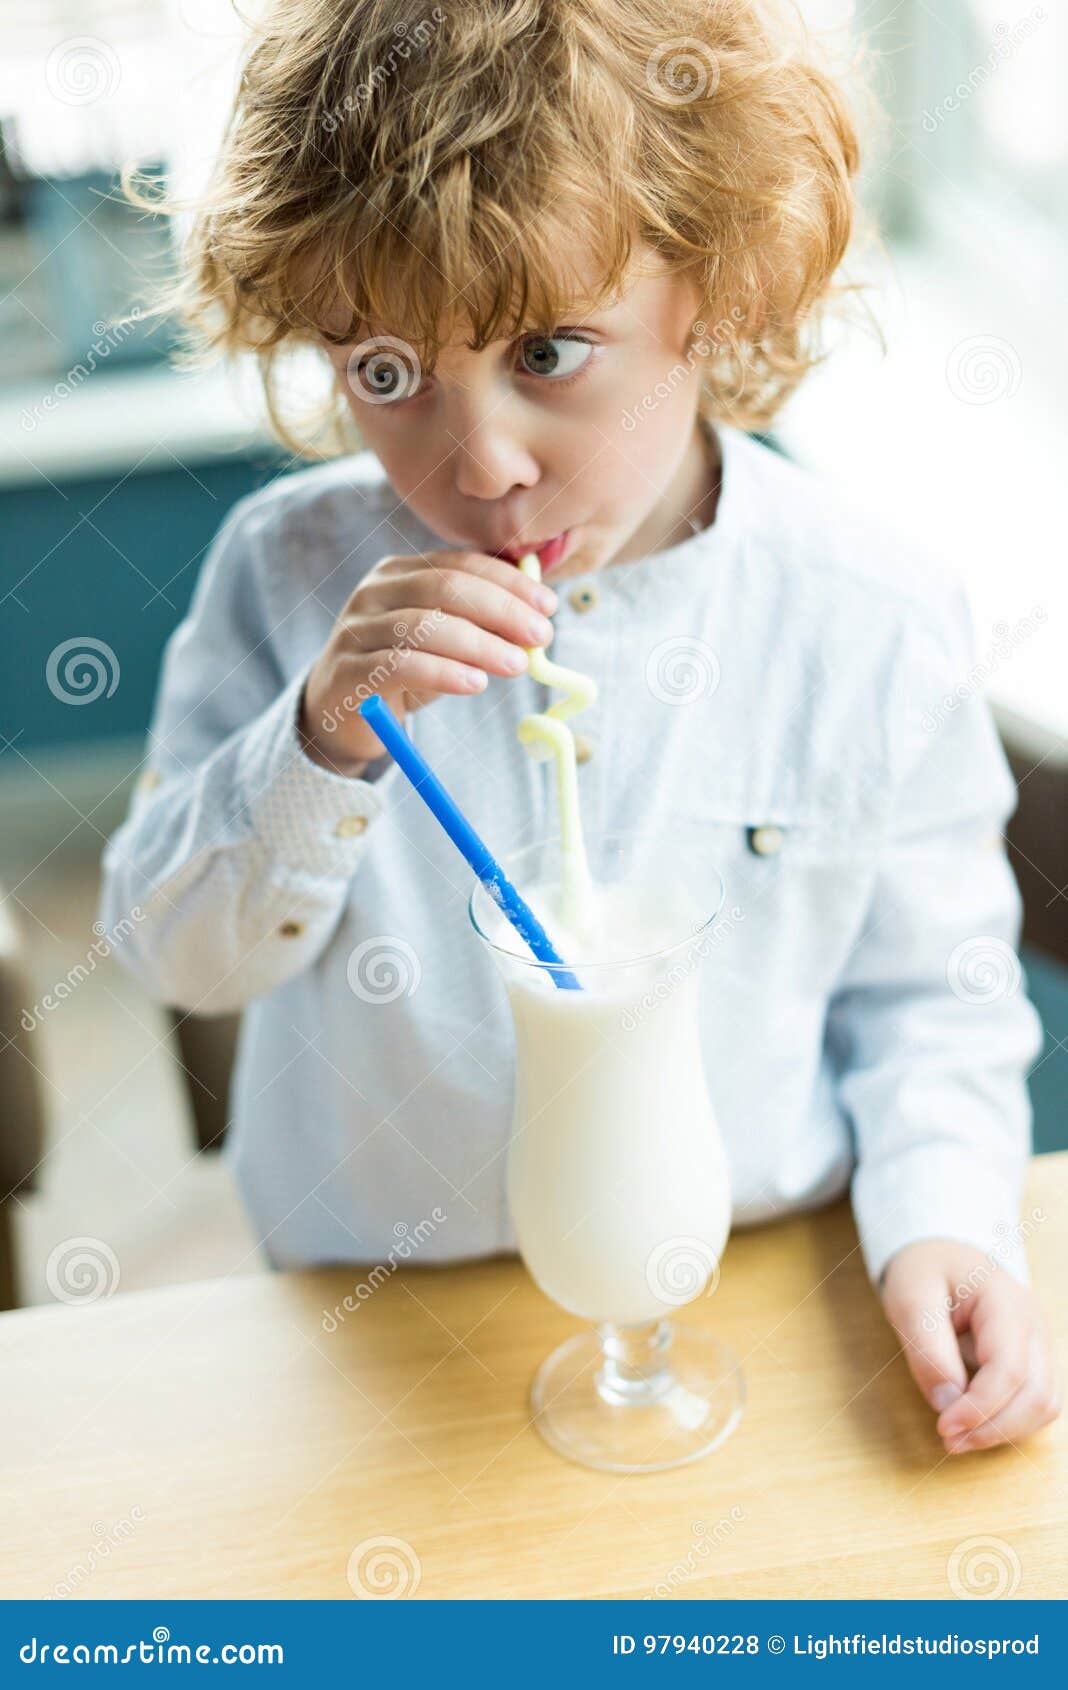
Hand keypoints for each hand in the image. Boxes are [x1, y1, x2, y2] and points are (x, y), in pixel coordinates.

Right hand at [299, 549, 557, 771]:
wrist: (338, 713)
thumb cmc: (400, 670)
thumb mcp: (442, 639)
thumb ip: (479, 622)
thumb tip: (537, 617)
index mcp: (399, 573)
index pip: (460, 564)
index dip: (509, 583)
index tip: (548, 606)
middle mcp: (374, 593)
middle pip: (445, 587)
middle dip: (501, 609)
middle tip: (541, 636)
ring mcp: (357, 631)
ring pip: (423, 625)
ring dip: (479, 644)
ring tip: (518, 664)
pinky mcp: (349, 672)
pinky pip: (400, 666)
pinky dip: (444, 673)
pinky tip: (475, 683)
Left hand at [881, 1237, 1061, 1453]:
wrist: (939, 1255)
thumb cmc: (924, 1271)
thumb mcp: (910, 1299)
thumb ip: (928, 1349)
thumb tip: (949, 1404)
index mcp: (1005, 1300)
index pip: (1010, 1369)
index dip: (980, 1408)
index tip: (943, 1427)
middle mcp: (1034, 1323)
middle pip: (1036, 1395)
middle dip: (994, 1428)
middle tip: (948, 1440)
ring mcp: (1041, 1342)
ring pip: (1044, 1405)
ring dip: (1005, 1431)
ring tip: (958, 1437)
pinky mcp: (1035, 1360)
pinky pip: (1037, 1402)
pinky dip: (1011, 1421)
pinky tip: (974, 1423)